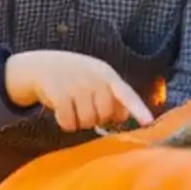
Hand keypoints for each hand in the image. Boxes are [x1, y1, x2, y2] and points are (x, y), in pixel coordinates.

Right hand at [4, 51, 154, 130]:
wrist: (41, 66)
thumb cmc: (75, 77)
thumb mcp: (96, 79)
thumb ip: (113, 96)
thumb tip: (124, 117)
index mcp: (107, 75)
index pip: (126, 94)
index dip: (138, 109)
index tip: (149, 122)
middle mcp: (94, 79)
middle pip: (105, 114)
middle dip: (96, 117)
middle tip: (86, 108)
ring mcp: (77, 86)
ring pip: (87, 121)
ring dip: (80, 122)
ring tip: (73, 107)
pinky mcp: (60, 95)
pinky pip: (69, 123)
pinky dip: (65, 123)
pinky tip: (61, 111)